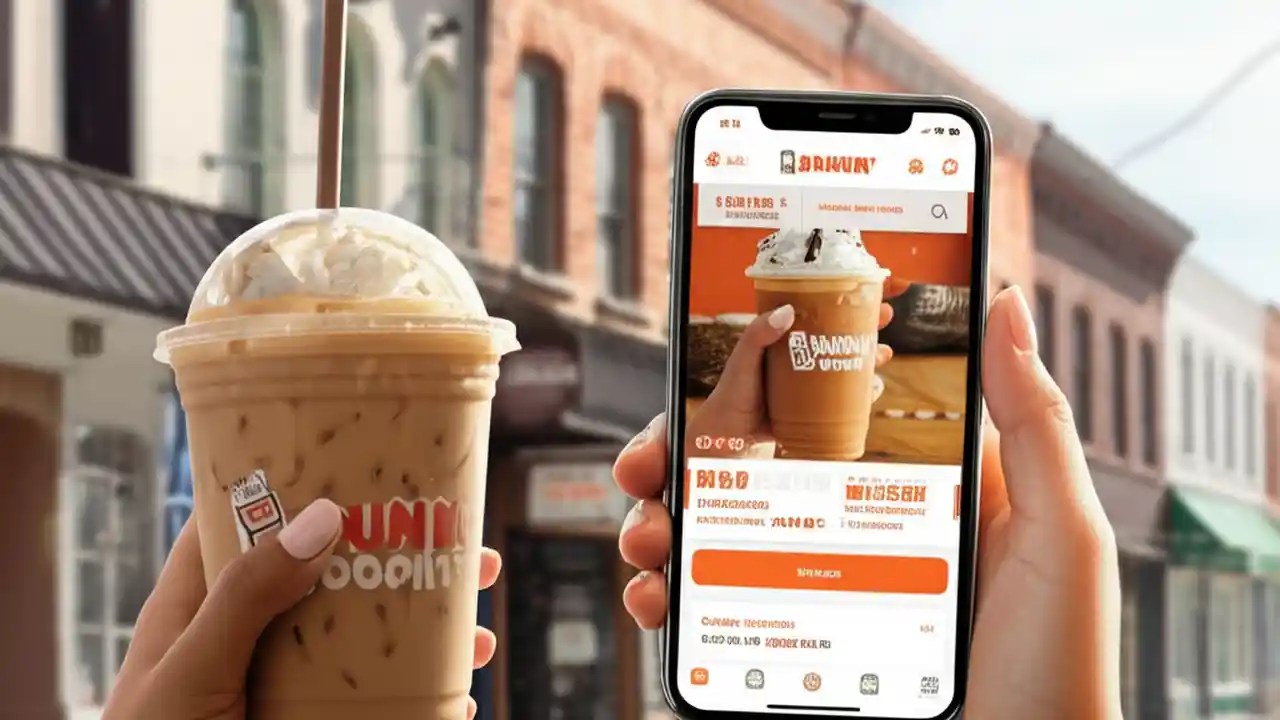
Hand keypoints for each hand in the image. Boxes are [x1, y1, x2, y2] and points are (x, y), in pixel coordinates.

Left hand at [104, 500, 501, 719]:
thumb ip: (246, 599)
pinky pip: (376, 702)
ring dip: (423, 629)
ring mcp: (281, 687)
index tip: (355, 455)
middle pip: (329, 576)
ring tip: (477, 626)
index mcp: (199, 608)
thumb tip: (319, 516)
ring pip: (362, 640)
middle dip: (393, 556)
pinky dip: (422, 697)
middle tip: (456, 540)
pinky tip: (458, 697)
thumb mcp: (192, 673)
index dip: (292, 483)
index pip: (243, 522)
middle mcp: (246, 639)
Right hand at [615, 287, 1121, 718]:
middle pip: (749, 473)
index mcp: (917, 491)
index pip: (820, 416)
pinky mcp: (798, 649)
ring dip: (661, 526)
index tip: (701, 380)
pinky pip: (717, 614)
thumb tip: (1003, 303)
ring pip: (718, 537)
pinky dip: (671, 599)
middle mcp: (859, 532)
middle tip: (643, 471)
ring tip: (648, 541)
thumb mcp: (1061, 535)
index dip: (751, 392)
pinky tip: (659, 600)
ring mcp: (822, 591)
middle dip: (678, 461)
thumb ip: (1035, 422)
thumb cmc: (1059, 666)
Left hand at [692, 290, 898, 454]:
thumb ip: (758, 334)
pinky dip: (864, 393)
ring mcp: (815, 381)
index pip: (821, 309)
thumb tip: (786, 311)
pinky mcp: (821, 406)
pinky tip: (872, 389)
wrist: (731, 434)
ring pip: (852, 364)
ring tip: (883, 355)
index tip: (871, 286)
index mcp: (789, 337)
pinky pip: (849, 397)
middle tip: (885, 317)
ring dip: (873, 357)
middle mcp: (806, 355)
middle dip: (870, 325)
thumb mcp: (744, 358)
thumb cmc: (735, 391)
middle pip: (844, 334)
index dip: (847, 298)